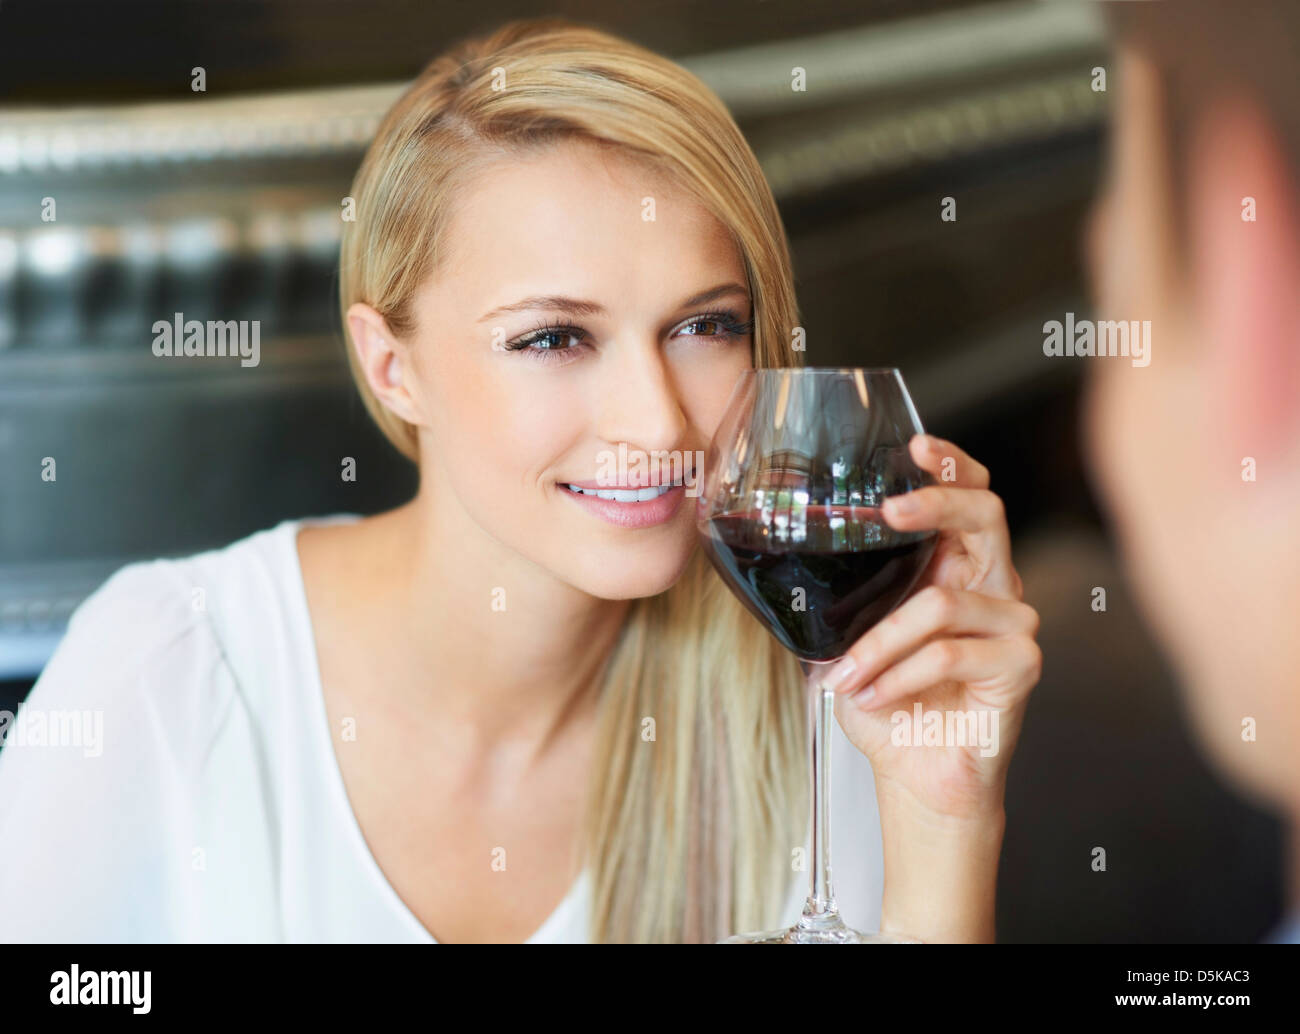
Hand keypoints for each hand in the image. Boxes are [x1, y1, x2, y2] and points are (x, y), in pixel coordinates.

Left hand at [820, 433, 1041, 822]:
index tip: (917, 446)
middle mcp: (991, 586)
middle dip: (935, 503)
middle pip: (985, 515)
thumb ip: (834, 600)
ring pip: (940, 602)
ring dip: (879, 643)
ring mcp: (1013, 623)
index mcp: (956, 568)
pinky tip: (875, 695)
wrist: (915, 776)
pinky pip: (950, 651)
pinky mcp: (1021, 664)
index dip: (951, 464)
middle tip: (889, 510)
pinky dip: (899, 674)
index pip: (969, 496)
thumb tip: (777, 562)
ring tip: (847, 677)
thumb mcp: (847, 643)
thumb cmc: (888, 706)